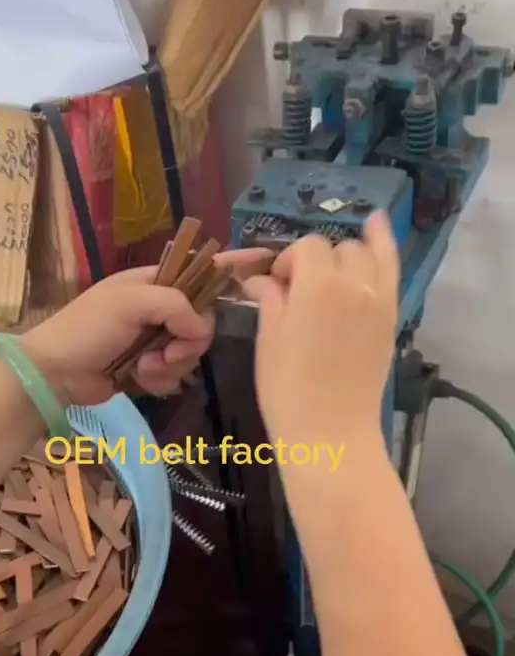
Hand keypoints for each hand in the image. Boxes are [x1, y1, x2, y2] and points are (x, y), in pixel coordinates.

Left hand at [20, 250, 270, 406]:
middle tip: (168, 349)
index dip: (233, 265)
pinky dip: (161, 378)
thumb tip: (200, 327)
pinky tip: (140, 378)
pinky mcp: (151, 368)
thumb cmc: (86, 327)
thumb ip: (174, 305)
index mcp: (155, 282)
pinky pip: (177, 372)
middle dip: (190, 340)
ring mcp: (156, 339)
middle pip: (204, 320)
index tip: (267, 259)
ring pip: (192, 350)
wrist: (54, 372)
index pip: (202, 268)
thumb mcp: (129, 302)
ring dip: (171, 363)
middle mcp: (160, 308)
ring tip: (144, 367)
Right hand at [245, 212, 398, 448]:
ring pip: (366, 255)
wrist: (330, 432)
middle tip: (298, 293)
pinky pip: (391, 270)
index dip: (288, 262)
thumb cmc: (288, 391)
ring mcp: (378, 300)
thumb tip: (263, 280)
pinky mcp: (390, 318)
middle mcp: (354, 283)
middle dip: (316, 261)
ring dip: (347, 256)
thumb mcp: (268, 341)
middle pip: (337, 250)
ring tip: (331, 272)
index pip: (306, 249)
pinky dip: (384, 245)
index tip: (275, 286)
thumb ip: (270, 300)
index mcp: (318, 285)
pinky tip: (378, 223)